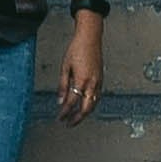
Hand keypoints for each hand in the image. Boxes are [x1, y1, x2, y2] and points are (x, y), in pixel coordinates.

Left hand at [58, 7, 104, 123]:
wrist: (90, 38)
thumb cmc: (77, 49)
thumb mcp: (65, 67)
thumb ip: (62, 85)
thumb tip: (59, 100)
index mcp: (81, 80)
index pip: (72, 103)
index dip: (65, 112)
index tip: (59, 118)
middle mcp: (92, 84)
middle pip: (86, 109)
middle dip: (77, 119)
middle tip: (68, 123)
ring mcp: (98, 82)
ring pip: (93, 104)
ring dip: (84, 113)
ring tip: (75, 117)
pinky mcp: (100, 80)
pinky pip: (96, 97)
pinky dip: (90, 105)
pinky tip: (84, 105)